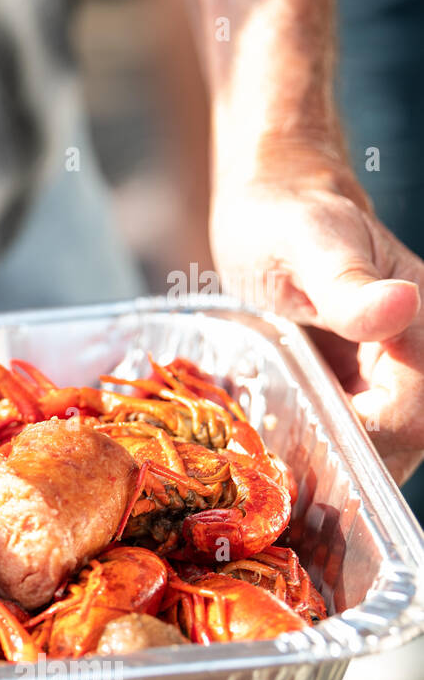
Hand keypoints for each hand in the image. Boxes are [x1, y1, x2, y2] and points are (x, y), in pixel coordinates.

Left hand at [210, 139, 423, 481]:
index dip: (363, 442)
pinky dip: (320, 451)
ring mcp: (391, 373)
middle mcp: (416, 354)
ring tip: (272, 467)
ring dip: (330, 466)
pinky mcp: (362, 385)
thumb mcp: (309, 245)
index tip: (302, 446)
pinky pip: (356, 435)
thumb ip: (347, 284)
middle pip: (401, 442)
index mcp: (421, 323)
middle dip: (343, 466)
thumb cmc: (287, 219)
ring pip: (380, 447)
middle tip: (274, 471)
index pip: (411, 415)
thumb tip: (397, 306)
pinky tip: (276, 452)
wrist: (271, 208)